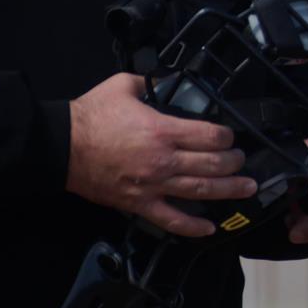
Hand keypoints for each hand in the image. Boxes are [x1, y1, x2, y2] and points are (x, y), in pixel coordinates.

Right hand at [65, 72, 255, 236]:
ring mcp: (153, 185)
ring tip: (247, 188)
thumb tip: (170, 79)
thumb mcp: (124, 86)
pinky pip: (171, 220)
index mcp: (164, 130)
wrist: (60, 147)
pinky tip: (209, 228)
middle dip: (234, 163)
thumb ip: (152, 81)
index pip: (211, 136)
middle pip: (213, 165)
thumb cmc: (91, 116)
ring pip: (201, 191)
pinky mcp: (139, 204)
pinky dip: (192, 227)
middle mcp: (164, 160)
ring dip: (229, 191)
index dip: (227, 136)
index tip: (230, 136)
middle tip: (242, 161)